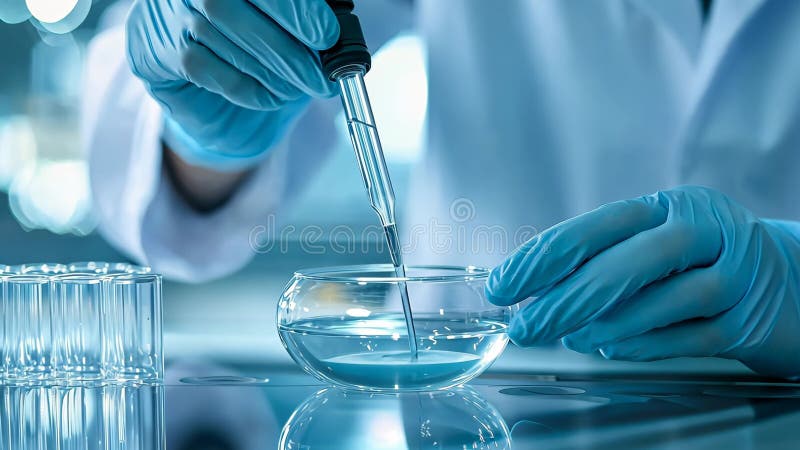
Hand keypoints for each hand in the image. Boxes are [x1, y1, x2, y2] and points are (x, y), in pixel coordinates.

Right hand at [126, 0, 339, 169]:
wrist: (211, 91)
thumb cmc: (256, 45)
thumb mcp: (285, 24)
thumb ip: (301, 14)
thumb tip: (334, 29)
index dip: (294, 8)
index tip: (326, 35)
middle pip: (229, 7)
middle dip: (286, 47)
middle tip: (322, 76)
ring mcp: (164, 15)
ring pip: (218, 37)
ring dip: (271, 70)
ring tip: (302, 86)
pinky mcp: (154, 55)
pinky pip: (205, 70)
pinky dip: (248, 87)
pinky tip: (273, 95)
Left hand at [486, 186, 799, 377]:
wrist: (783, 279)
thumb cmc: (697, 259)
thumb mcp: (651, 242)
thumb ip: (600, 261)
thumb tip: (533, 292)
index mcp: (664, 206)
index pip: (592, 229)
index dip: (541, 259)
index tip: (503, 286)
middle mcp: (701, 231)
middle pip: (627, 263)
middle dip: (567, 299)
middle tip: (528, 326)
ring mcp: (731, 274)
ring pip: (661, 301)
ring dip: (606, 325)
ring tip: (571, 337)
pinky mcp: (748, 318)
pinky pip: (688, 338)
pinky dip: (644, 346)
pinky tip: (612, 348)